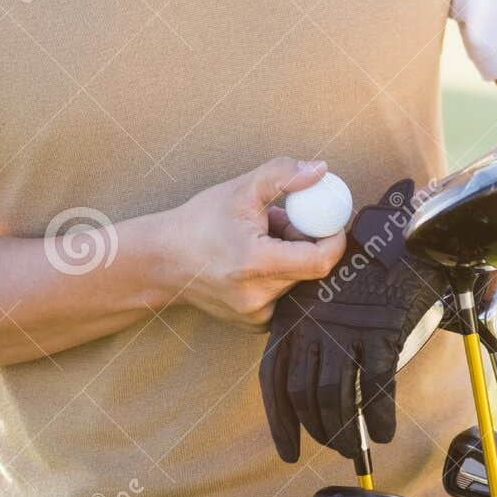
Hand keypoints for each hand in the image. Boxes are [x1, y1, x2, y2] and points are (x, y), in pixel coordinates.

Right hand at [161, 158, 347, 328]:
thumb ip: (283, 175)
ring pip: (298, 282)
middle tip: (281, 223)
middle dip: (305, 242)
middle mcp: (257, 297)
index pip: (320, 261)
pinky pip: (285, 296)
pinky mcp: (255, 325)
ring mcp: (256, 316)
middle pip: (310, 268)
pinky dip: (279, 276)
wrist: (163, 261)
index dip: (334, 239)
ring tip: (261, 242)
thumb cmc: (199, 223)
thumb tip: (321, 171)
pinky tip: (254, 264)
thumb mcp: (241, 189)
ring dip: (292, 258)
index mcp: (255, 264)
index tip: (329, 220)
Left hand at [258, 178, 448, 462]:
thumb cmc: (361, 269)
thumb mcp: (322, 294)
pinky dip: (378, 417)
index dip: (279, 419)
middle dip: (314, 429)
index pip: (273, 376)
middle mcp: (313, 324)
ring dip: (344, 431)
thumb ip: (312, 332)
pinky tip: (384, 431)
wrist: (403, 238)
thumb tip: (312, 385)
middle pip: (302, 394)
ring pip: (335, 396)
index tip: (287, 449)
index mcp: (293, 315)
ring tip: (356, 448)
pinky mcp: (380, 332)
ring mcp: (346, 328)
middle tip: (331, 447)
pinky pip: (375, 387)